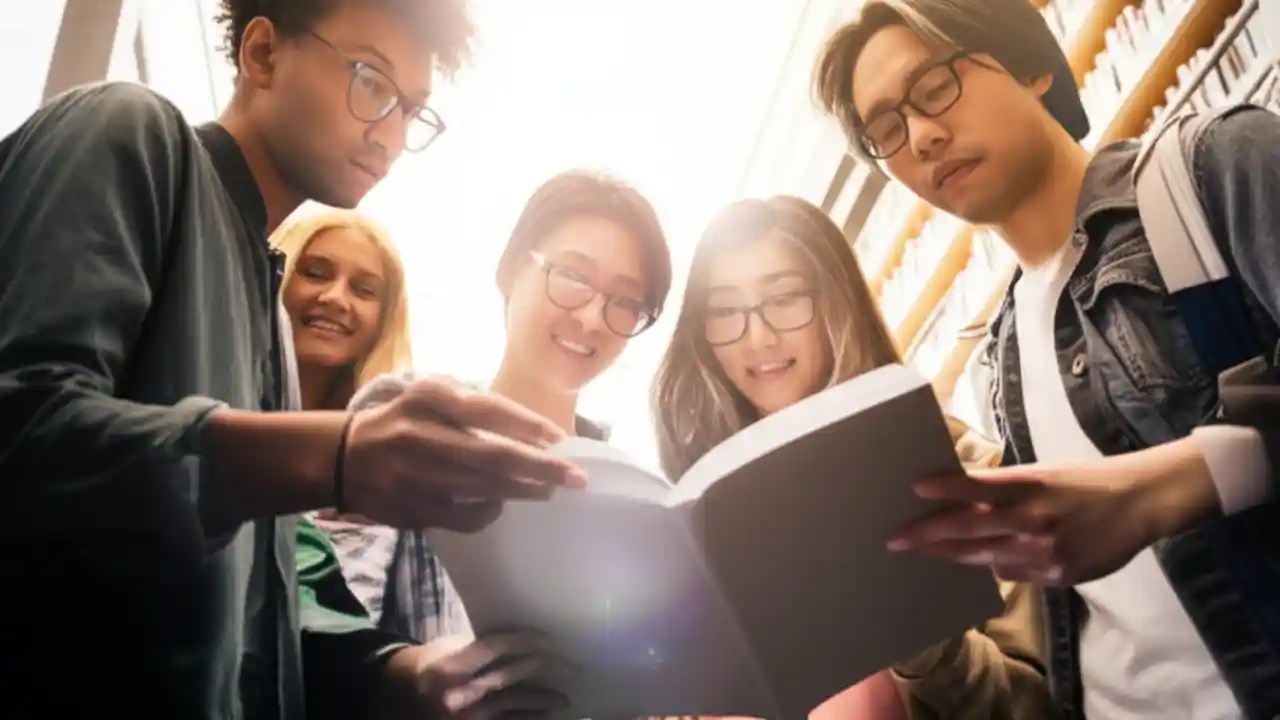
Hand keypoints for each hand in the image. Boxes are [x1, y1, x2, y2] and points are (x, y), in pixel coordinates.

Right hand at [343, 377, 586, 531]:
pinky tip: (500, 505)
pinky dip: (489, 513)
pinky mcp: (411, 510)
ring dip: (523, 490)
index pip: (486, 411)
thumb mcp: (430, 394)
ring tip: (550, 490)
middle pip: (492, 456)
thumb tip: (529, 429)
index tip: (559, 437)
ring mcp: (415, 477)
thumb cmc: (403, 420)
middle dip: (540, 467)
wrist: (343, 457)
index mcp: (428, 400)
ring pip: (482, 489)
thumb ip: (472, 403)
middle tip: (576, 477)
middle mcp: (421, 436)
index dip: (526, 425)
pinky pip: (463, 517)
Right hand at [372, 632, 573, 719]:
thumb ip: (480, 646)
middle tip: (572, 667)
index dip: (526, 641)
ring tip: (562, 698)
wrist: (396, 698)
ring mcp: (465, 717)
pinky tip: (543, 714)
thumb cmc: (429, 665)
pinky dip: (526, 718)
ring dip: (541, 700)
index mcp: (450, 664)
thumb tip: (523, 640)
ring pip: (512, 704)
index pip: (496, 646)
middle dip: (544, 669)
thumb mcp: (449, 648)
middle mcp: (457, 692)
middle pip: (509, 675)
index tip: (550, 640)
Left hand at [886, 437, 1220, 584]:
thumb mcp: (1044, 474)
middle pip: (969, 529)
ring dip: (950, 555)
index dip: (945, 488)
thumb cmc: (1085, 482)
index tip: (914, 487)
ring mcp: (1045, 550)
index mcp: (1030, 485)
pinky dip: (993, 565)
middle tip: (894, 540)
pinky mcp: (1057, 573)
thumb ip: (1005, 488)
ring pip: (983, 557)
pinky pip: (1012, 573)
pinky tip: (978, 560)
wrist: (1140, 503)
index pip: (978, 486)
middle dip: (927, 536)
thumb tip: (962, 499)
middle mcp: (1033, 518)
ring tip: (922, 552)